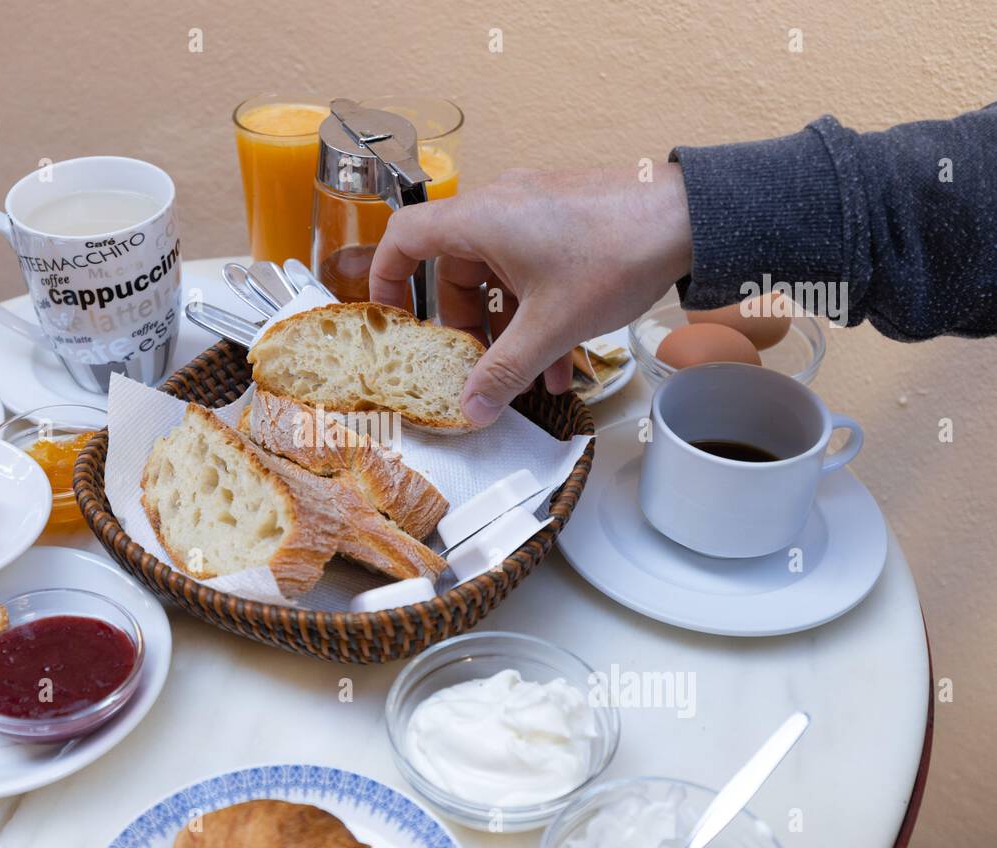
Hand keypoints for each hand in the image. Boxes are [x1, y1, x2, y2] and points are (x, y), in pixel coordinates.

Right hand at [369, 164, 692, 425]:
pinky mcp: (563, 220)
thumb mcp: (553, 325)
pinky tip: (563, 357)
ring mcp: (533, 212)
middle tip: (476, 366)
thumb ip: (506, 370)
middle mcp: (499, 208)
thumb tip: (472, 408)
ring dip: (508, 328)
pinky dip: (535, 311)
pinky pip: (529, 269)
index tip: (390, 319)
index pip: (404, 238)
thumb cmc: (617, 253)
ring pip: (497, 276)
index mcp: (480, 219)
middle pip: (454, 269)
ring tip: (530, 377)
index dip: (385, 279)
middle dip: (466, 326)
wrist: (692, 216)